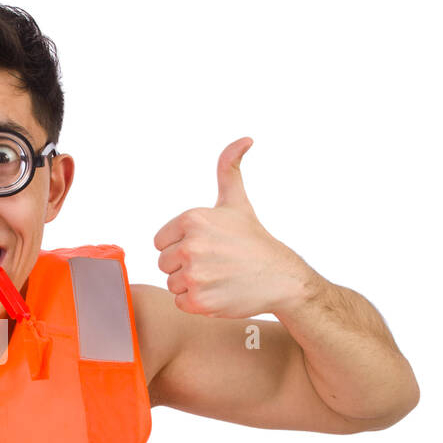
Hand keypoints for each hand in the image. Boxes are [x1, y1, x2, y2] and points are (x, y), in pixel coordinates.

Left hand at [154, 138, 312, 317]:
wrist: (281, 277)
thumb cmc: (254, 241)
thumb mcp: (237, 202)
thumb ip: (229, 168)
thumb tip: (245, 139)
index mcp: (192, 219)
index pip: (160, 242)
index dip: (181, 246)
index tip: (207, 246)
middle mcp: (190, 245)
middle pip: (164, 264)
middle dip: (185, 266)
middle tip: (215, 264)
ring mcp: (195, 275)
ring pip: (172, 284)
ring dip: (191, 285)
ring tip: (218, 277)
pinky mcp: (199, 301)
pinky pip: (180, 303)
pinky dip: (197, 303)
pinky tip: (219, 292)